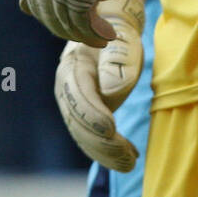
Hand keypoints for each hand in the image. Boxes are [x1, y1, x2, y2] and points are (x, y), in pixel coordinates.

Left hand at [22, 0, 158, 45]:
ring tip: (102, 39)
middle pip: (50, 14)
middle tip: (89, 37)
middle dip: (69, 31)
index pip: (35, 1)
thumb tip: (24, 7)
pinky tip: (108, 36)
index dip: (52, 19)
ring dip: (85, 36)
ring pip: (67, 22)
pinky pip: (84, 23)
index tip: (70, 27)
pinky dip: (96, 34)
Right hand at [54, 0, 146, 171]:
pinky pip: (91, 138)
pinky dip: (108, 152)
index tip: (112, 130)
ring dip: (106, 153)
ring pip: (83, 135)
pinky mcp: (84, 116)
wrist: (112, 33)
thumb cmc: (119, 35)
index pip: (78, 97)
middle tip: (128, 158)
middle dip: (102, 144)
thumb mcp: (121, 41)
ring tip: (131, 163)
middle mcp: (66, 89)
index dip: (93, 115)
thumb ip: (117, 61)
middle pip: (78, 122)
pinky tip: (129, 158)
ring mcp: (73, 105)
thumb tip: (110, 92)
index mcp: (72, 67)